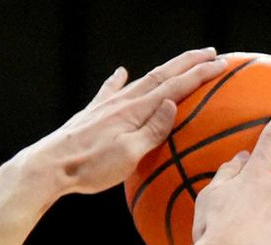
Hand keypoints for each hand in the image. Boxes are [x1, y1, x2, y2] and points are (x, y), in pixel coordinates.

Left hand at [18, 49, 227, 196]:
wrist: (49, 166)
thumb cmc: (89, 166)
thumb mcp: (127, 155)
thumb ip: (152, 131)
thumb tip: (173, 105)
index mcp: (136, 111)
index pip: (176, 87)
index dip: (199, 74)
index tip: (220, 64)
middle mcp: (123, 101)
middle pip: (162, 75)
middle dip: (189, 63)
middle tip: (211, 53)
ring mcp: (107, 104)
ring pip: (142, 80)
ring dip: (165, 69)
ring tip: (180, 62)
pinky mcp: (93, 112)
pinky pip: (111, 90)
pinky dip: (118, 79)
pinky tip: (121, 72)